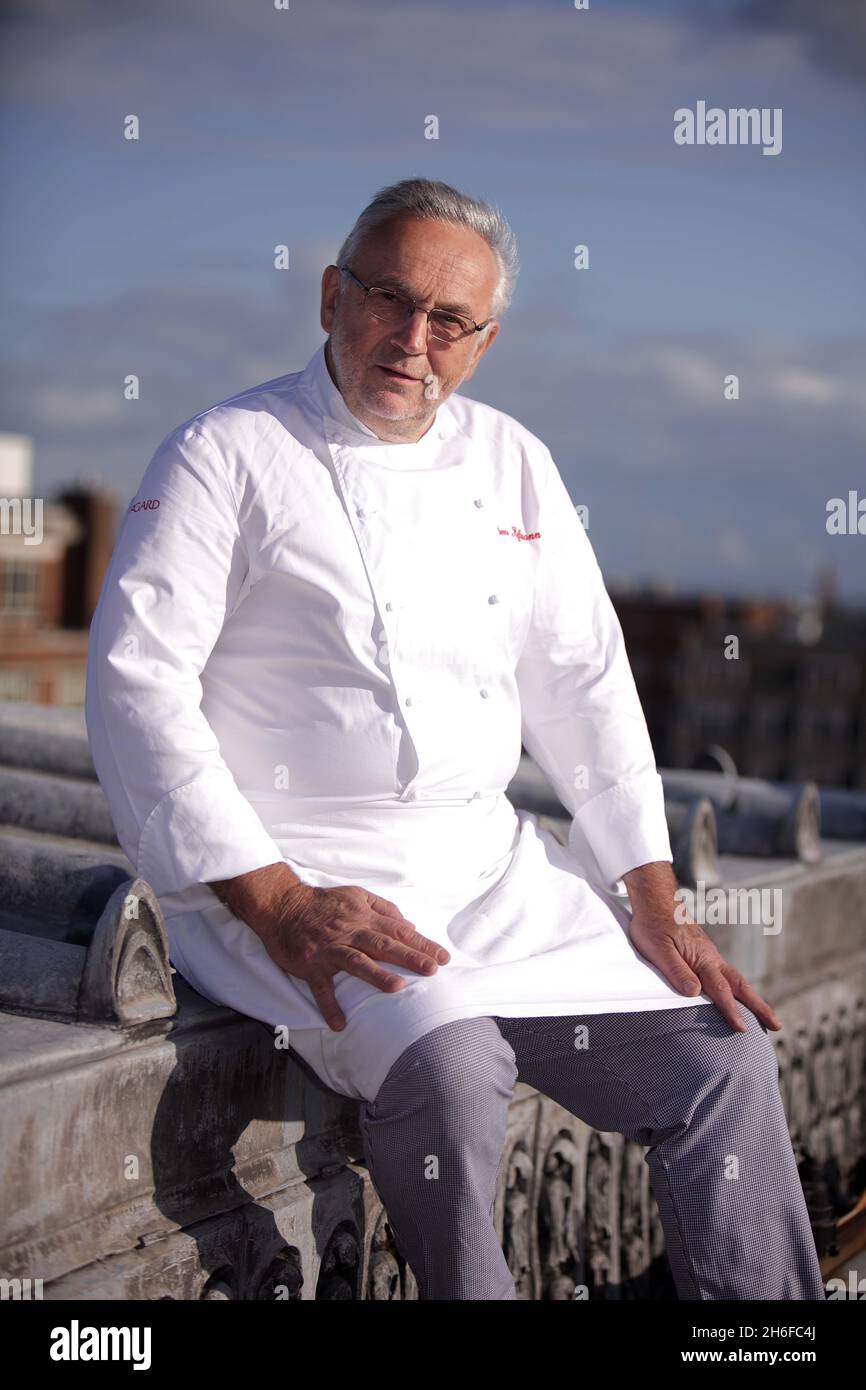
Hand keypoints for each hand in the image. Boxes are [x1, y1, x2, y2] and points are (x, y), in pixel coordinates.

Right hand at [253, 883, 450, 1030]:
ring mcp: (330, 950)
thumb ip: (384, 909)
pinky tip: (340, 1023)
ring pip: (356, 961)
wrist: (283, 905)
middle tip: (432, 970)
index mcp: (364, 917)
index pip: (398, 931)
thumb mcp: (357, 895)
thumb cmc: (324, 902)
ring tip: (397, 988)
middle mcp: (350, 933)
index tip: (443, 957)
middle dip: (409, 957)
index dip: (421, 944)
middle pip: (384, 945)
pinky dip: (330, 1006)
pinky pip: (321, 988)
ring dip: (376, 975)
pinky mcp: (311, 965)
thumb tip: (410, 925)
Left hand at [623, 874, 782, 1032]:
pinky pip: (727, 975)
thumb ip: (676, 970)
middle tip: (777, 1025)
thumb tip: (694, 993)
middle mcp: (711, 958)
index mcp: (702, 959)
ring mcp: (710, 956)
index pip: (720, 990)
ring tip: (765, 1016)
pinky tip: (737, 996)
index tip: (743, 1029)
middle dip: (759, 1007)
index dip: (731, 1010)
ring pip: (736, 980)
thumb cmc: (653, 924)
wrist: (656, 899)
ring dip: (752, 999)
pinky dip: (738, 989)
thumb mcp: (658, 950)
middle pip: (740, 986)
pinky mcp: (705, 954)